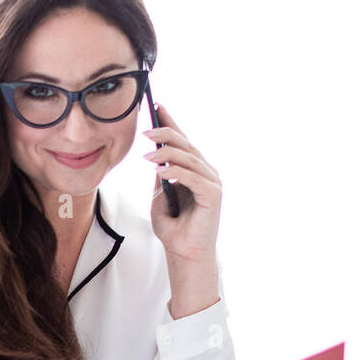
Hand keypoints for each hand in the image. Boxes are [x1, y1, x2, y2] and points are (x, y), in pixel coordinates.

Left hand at [142, 103, 222, 266]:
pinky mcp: (213, 196)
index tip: (157, 106)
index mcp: (194, 170)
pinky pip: (194, 178)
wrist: (183, 254)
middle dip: (165, 134)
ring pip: (189, 159)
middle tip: (145, 132)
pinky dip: (177, 172)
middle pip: (186, 145)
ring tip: (146, 157)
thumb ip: (161, 177)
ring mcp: (212, 183)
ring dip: (167, 155)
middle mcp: (206, 172)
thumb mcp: (160, 197)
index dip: (171, 123)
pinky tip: (162, 172)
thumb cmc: (173, 229)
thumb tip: (156, 157)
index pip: (182, 141)